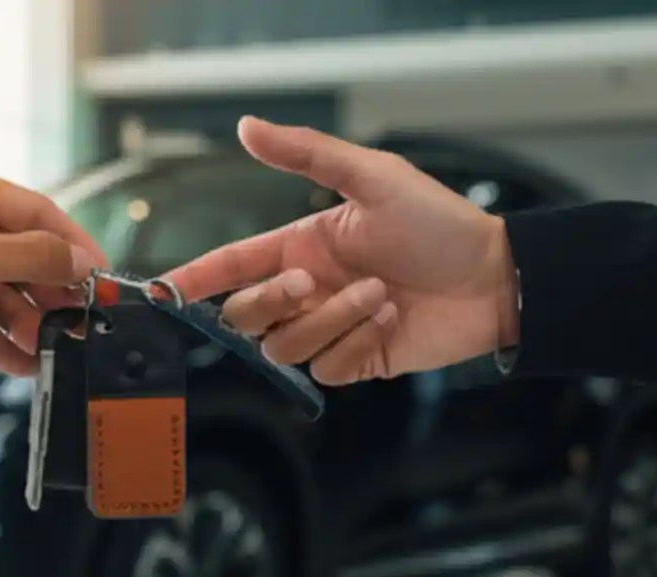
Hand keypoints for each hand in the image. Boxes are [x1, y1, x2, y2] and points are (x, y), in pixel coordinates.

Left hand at [0, 161, 106, 374]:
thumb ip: (26, 260)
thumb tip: (78, 260)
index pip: (37, 214)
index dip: (72, 246)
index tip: (100, 277)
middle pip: (22, 259)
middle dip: (51, 293)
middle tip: (82, 323)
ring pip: (0, 296)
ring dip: (27, 324)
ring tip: (56, 351)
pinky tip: (25, 364)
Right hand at [166, 117, 517, 384]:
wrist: (495, 278)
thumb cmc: (438, 224)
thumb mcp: (372, 177)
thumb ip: (307, 156)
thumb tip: (248, 127)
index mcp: (302, 248)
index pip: (232, 266)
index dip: (194, 277)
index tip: (161, 289)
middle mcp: (308, 291)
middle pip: (246, 315)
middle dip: (273, 301)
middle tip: (312, 282)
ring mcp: (329, 329)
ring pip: (285, 346)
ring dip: (331, 319)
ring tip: (379, 296)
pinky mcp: (355, 362)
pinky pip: (325, 370)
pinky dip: (355, 343)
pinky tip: (390, 319)